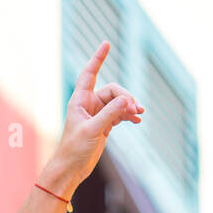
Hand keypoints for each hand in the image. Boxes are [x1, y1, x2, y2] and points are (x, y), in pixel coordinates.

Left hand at [43, 41, 142, 194]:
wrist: (72, 169)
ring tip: (140, 114)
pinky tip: (138, 121)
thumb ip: (110, 114)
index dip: (98, 58)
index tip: (106, 43)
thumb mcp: (93, 130)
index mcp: (80, 100)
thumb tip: (127, 100)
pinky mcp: (104, 125)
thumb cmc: (75, 149)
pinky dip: (128, 116)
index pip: (90, 73)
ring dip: (129, 107)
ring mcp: (97, 114)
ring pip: (118, 103)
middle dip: (125, 98)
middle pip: (112, 91)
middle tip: (134, 109)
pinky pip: (119, 114)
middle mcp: (88, 104)